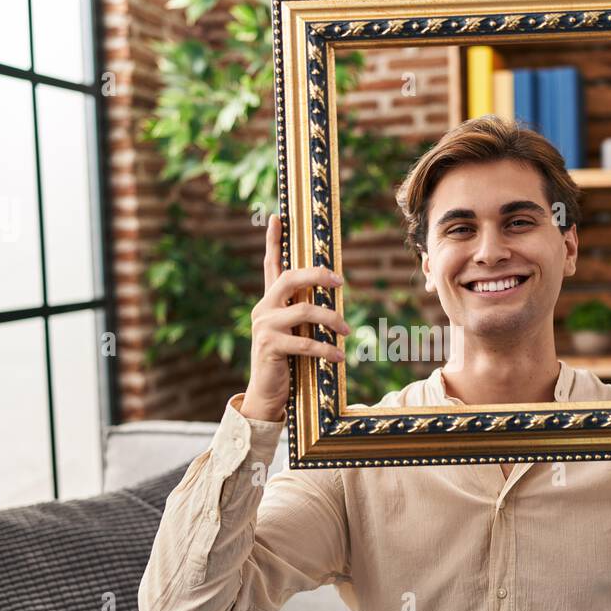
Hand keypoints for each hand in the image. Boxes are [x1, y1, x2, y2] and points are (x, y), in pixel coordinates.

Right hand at [240, 214, 350, 420]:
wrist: (266, 393)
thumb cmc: (287, 361)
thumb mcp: (295, 331)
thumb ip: (304, 312)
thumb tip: (332, 292)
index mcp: (269, 301)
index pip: (271, 264)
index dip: (273, 240)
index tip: (277, 216)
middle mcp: (263, 308)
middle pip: (290, 278)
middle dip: (317, 274)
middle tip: (340, 280)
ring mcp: (265, 326)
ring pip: (303, 310)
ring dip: (331, 319)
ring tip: (347, 331)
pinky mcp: (270, 346)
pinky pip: (304, 341)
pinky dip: (326, 348)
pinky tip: (340, 356)